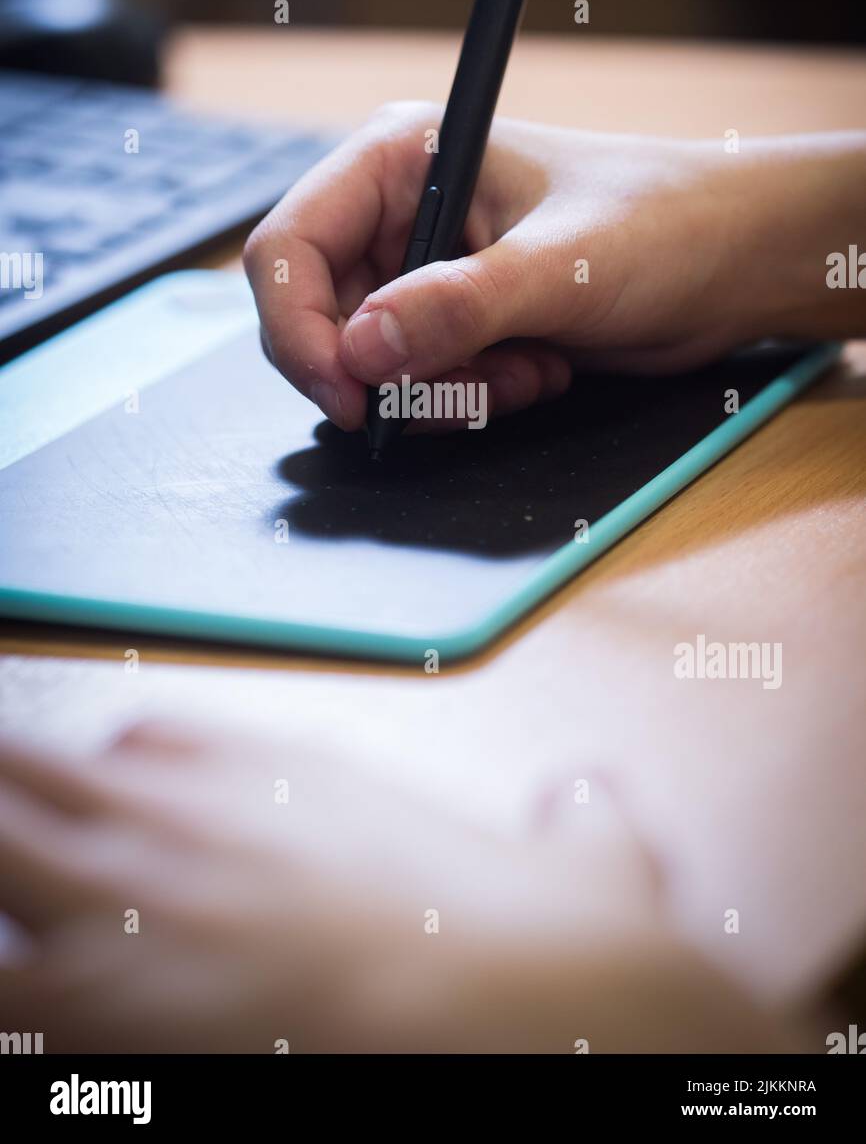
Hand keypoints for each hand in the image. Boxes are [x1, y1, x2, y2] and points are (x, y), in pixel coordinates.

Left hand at [0, 719, 664, 1052]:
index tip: (122, 805)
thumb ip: (579, 821)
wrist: (503, 1014)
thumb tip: (590, 804)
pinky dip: (18, 990)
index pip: (143, 740)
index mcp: (284, 775)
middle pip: (29, 770)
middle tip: (30, 838)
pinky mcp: (102, 1006)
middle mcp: (191, 820)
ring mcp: (132, 905)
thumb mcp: (584, 861)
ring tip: (23, 904)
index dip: (120, 774)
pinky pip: (3, 983)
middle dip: (22, 798)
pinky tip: (46, 1009)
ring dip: (7, 871)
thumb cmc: (529, 948)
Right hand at [243, 103, 865, 431]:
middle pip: (323, 317)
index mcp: (403, 159)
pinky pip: (421, 383)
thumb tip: (359, 352)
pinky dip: (471, 398)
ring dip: (445, 392)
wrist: (737, 262)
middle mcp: (401, 211)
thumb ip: (457, 306)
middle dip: (392, 373)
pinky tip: (539, 371)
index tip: (350, 397)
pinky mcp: (459, 319)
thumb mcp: (561, 266)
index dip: (301, 330)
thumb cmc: (666, 224)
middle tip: (462, 394)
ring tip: (527, 370)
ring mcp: (428, 269)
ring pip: (375, 364)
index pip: (290, 246)